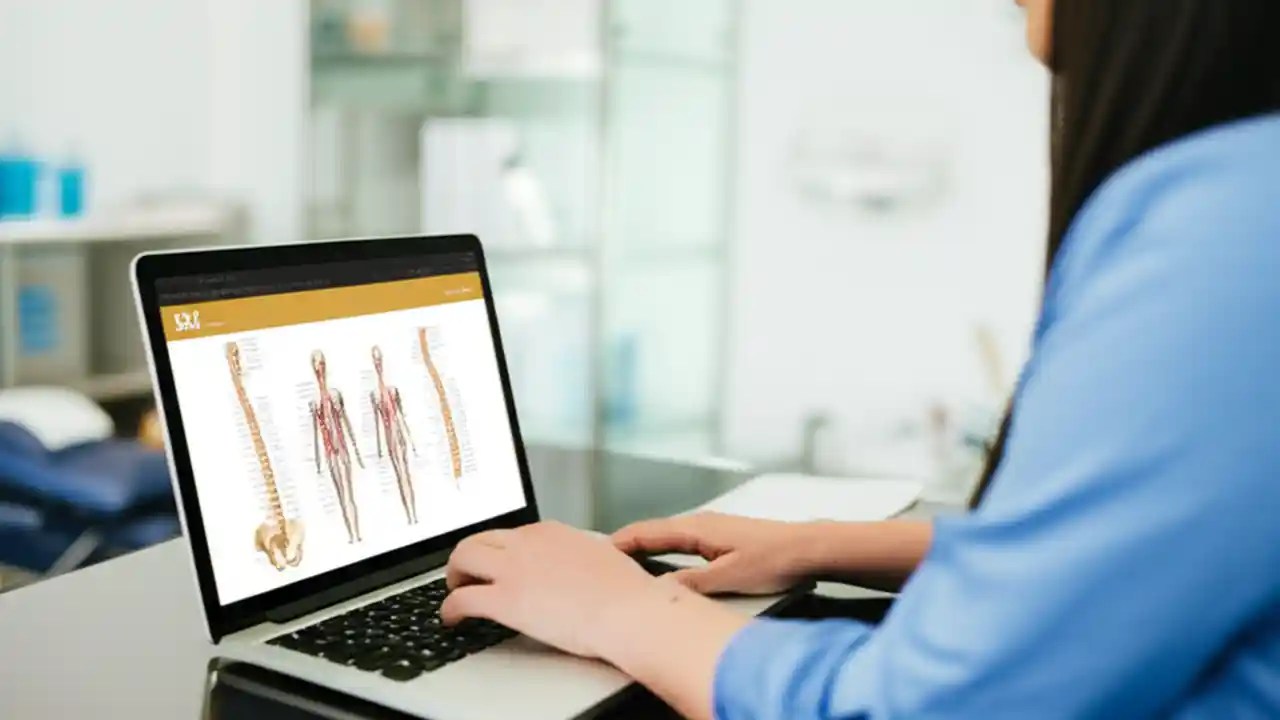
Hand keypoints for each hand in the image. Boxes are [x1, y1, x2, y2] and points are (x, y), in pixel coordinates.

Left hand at [441, 521, 656, 658]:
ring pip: (462, 559)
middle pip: (478, 540)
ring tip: (455, 592)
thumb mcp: (602, 556)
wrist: (626, 610)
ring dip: (453, 576)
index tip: (497, 564)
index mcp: (550, 532)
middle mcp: (526, 543)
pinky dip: (450, 608)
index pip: (511, 535)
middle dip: (466, 558)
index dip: (499, 551)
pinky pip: (462, 599)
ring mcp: (513, 570)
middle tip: (464, 575)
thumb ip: (580, 555)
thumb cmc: (625, 591)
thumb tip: (580, 564)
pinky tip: (452, 619)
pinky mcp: (505, 600)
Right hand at [612, 513, 815, 595]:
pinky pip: (680, 541)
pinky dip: (662, 549)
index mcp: (697, 528)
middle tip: (599, 558)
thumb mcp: (729, 577)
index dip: (620, 543)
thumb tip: (657, 591)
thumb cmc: (774, 559)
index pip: (647, 533)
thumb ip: (691, 584)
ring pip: (666, 536)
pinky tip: (662, 562)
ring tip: (622, 561)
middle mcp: (700, 523)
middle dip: (625, 544)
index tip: (595, 552)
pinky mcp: (721, 539)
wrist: (808, 548)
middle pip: (652, 532)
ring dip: (644, 547)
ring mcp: (711, 529)